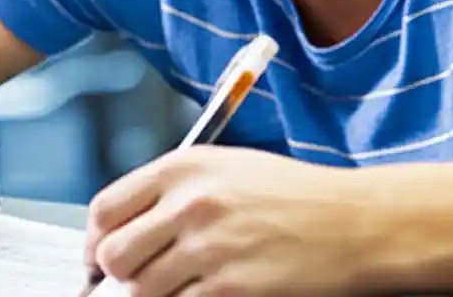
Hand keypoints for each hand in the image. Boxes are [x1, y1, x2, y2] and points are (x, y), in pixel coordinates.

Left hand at [85, 146, 370, 295]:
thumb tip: (123, 230)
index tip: (100, 255)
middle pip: (114, 254)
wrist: (357, 224)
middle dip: (121, 273)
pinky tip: (211, 292)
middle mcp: (189, 204)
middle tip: (140, 278)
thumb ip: (172, 193)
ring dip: (156, 295)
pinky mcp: (228, 289)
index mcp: (183, 168)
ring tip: (186, 284)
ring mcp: (208, 249)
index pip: (105, 208)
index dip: (96, 240)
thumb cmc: (295, 196)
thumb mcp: (226, 169)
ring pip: (142, 291)